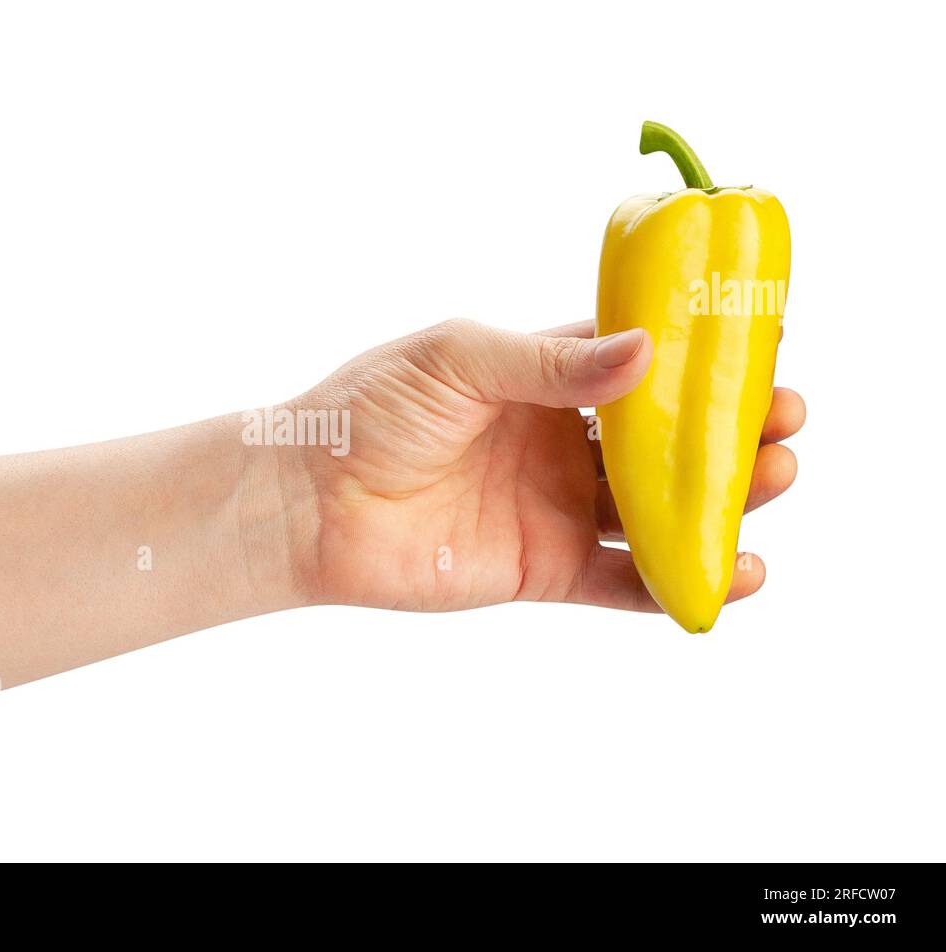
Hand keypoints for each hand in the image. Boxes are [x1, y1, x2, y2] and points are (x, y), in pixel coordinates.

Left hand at [285, 319, 803, 613]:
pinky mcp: (542, 569)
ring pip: (657, 510)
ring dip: (721, 500)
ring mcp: (554, 507)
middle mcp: (558, 442)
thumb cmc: (370, 411)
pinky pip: (624, 582)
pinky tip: (732, 573)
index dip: (702, 363)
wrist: (307, 500)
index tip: (764, 352)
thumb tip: (647, 352)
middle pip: (665, 441)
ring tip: (772, 482)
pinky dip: (679, 583)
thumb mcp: (459, 360)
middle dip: (727, 433)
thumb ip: (549, 361)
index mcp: (542, 378)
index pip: (641, 366)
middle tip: (780, 424)